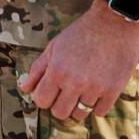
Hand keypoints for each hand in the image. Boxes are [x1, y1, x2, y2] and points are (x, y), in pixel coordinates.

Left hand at [20, 0, 138, 120]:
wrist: (114, 24)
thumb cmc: (80, 33)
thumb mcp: (54, 47)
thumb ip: (38, 69)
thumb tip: (25, 89)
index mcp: (57, 71)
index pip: (42, 101)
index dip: (43, 98)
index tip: (50, 92)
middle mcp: (75, 82)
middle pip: (60, 113)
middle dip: (60, 105)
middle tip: (65, 93)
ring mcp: (95, 88)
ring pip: (81, 114)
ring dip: (79, 106)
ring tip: (82, 91)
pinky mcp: (114, 90)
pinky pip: (100, 112)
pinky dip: (97, 105)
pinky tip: (96, 92)